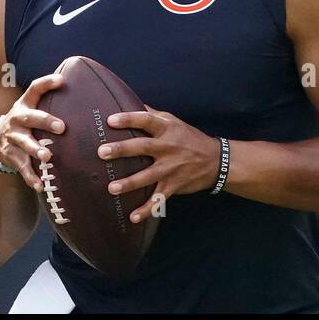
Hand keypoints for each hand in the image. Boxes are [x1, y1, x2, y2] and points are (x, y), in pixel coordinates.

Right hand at [0, 73, 65, 191]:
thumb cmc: (26, 123)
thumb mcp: (32, 109)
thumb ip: (50, 102)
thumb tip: (84, 92)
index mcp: (25, 105)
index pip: (35, 89)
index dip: (47, 83)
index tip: (62, 80)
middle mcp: (16, 119)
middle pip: (30, 118)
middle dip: (45, 122)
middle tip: (62, 127)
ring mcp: (12, 138)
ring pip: (24, 144)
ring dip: (36, 150)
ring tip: (47, 157)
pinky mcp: (10, 155)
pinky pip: (21, 166)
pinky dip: (30, 176)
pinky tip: (40, 184)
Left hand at [99, 105, 221, 221]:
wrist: (216, 161)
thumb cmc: (189, 138)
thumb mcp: (174, 122)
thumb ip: (153, 115)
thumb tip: (130, 102)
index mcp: (167, 129)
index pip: (146, 120)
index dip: (129, 118)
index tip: (110, 120)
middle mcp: (168, 148)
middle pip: (143, 147)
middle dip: (123, 150)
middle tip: (102, 152)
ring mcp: (171, 168)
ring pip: (149, 176)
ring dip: (130, 183)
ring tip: (111, 188)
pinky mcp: (174, 185)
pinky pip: (159, 199)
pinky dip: (147, 209)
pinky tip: (133, 217)